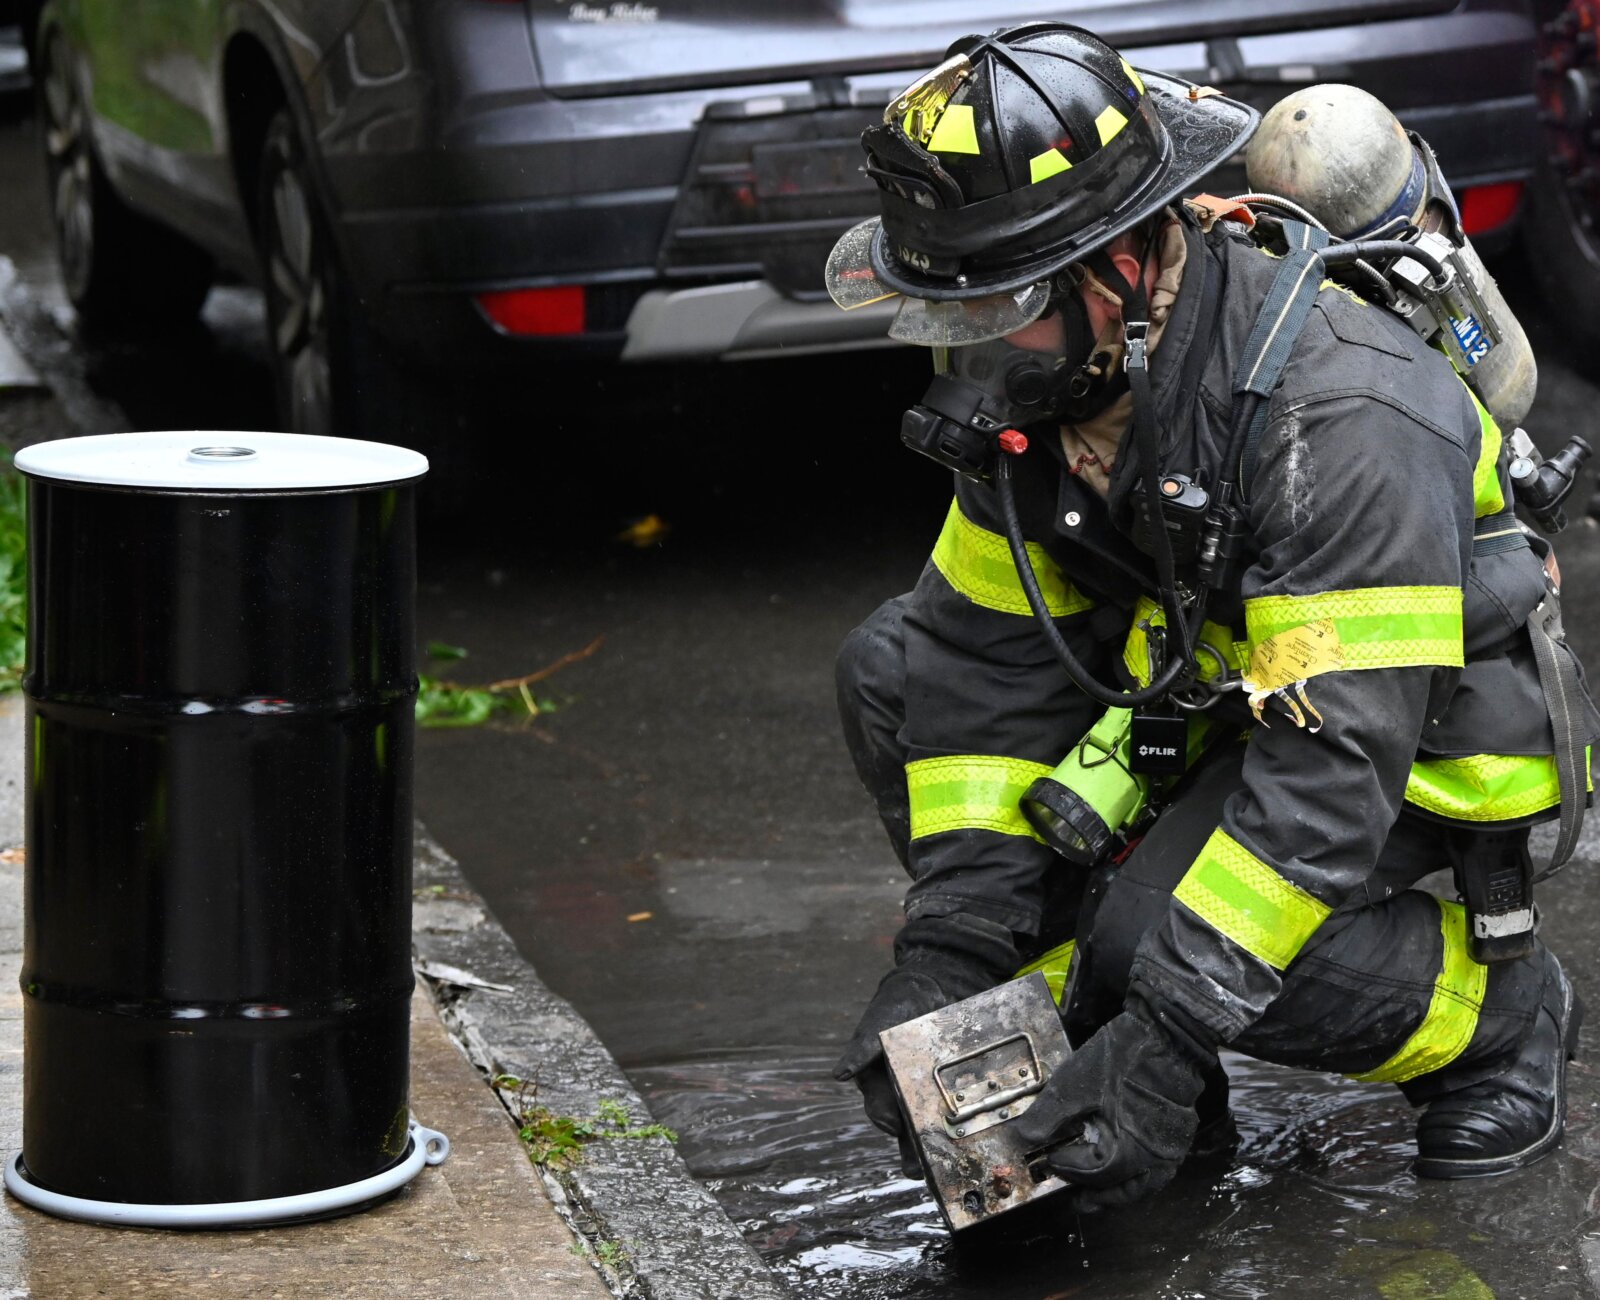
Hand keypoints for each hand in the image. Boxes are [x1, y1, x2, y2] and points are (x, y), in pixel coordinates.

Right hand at [834, 968, 948, 1178]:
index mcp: (876, 1080)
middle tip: (918, 1169)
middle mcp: (897, 1092)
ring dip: (930, 1149)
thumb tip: (838, 1075)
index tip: (895, 1125)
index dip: (885, 1119)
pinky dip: (956, 1126)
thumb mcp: (879, 1021)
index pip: (878, 1107)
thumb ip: (862, 1048)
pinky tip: (968, 1140)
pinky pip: (948, 1111)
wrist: (934, 986)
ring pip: (924, 1127)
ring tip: (939, 1169)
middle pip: (902, 1126)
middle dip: (909, 1149)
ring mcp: (922, 1093)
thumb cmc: (897, 1004)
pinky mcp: (946, 1090)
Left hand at [1012, 994, 1212, 1211]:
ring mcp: (1171, 1147)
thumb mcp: (1076, 1082)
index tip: (1050, 1159)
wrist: (1166, 1034)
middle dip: (1098, 1196)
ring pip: (1145, 1184)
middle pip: (1123, 1189)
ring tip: (1101, 1194)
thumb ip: (1050, 1114)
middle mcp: (1155, 1156)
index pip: (1093, 1172)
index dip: (1068, 1168)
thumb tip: (1025, 1137)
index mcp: (1130, 1147)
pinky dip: (1139, 1176)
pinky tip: (1126, 1169)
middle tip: (1078, 1201)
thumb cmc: (1122, 1058)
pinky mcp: (1177, 1134)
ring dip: (1121, 1192)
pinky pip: (1157, 1169)